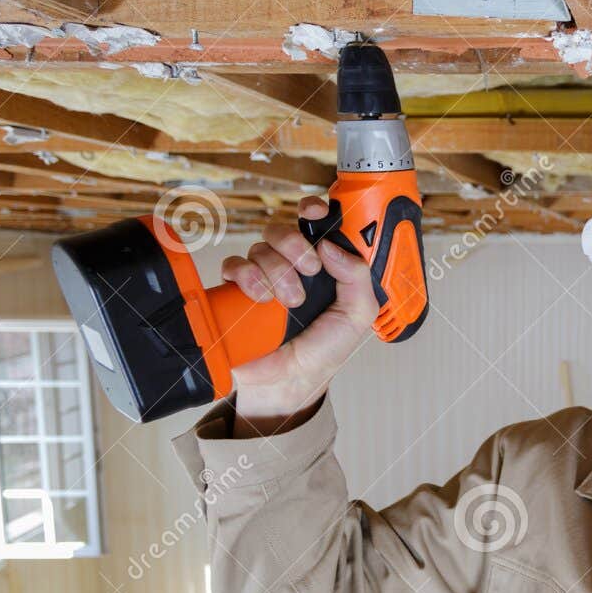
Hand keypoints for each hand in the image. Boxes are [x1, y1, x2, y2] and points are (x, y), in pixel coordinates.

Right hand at [220, 195, 376, 433]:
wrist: (290, 382)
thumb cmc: (323, 350)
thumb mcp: (356, 316)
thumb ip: (357, 278)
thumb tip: (333, 247)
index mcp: (322, 267)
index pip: (314, 225)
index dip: (313, 210)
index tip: (316, 212)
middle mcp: (291, 266)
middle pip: (283, 229)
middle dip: (295, 246)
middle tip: (308, 272)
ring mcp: (262, 276)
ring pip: (260, 247)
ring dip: (276, 271)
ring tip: (287, 302)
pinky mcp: (236, 291)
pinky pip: (234, 266)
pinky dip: (247, 277)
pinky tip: (260, 298)